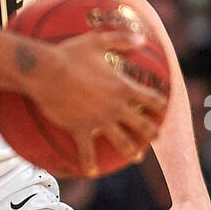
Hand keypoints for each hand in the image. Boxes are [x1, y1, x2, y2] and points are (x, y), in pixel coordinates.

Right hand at [22, 30, 167, 177]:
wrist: (46, 72)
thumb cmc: (70, 54)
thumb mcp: (97, 41)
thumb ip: (122, 39)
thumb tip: (142, 37)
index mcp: (123, 87)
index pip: (151, 98)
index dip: (161, 104)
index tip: (165, 109)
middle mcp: (116, 107)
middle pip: (142, 125)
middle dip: (153, 133)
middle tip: (157, 138)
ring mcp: (99, 121)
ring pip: (122, 142)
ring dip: (132, 151)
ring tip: (137, 157)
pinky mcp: (81, 130)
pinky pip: (87, 151)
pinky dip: (90, 163)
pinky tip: (92, 172)